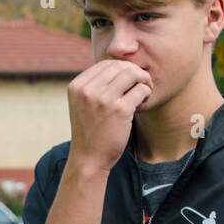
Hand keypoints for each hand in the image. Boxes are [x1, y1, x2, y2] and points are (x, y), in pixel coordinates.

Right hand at [65, 59, 152, 175]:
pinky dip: (146, 93)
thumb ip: (94, 85)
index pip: (105, 64)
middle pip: (120, 66)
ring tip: (143, 92)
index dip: (121, 68)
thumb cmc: (90, 131)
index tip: (128, 81)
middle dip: (135, 72)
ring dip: (144, 80)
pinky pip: (141, 90)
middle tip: (141, 84)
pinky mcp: (119, 111)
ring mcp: (102, 100)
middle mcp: (87, 91)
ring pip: (133, 74)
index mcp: (76, 87)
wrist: (88, 159)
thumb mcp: (82, 104)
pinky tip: (142, 103)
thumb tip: (119, 64)